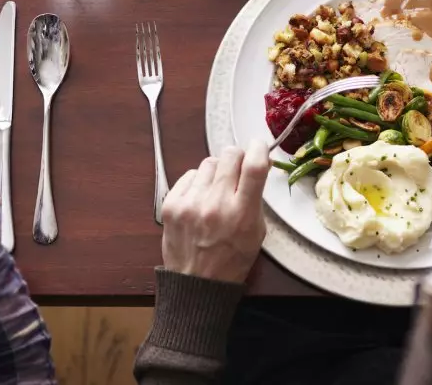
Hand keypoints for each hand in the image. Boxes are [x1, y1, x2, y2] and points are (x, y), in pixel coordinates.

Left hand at [161, 141, 270, 282]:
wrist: (195, 285)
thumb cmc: (230, 261)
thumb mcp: (256, 234)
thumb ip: (256, 200)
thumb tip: (255, 167)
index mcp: (242, 214)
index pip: (254, 166)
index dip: (259, 149)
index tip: (259, 146)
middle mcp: (216, 204)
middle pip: (230, 155)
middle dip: (238, 157)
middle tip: (238, 169)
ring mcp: (191, 203)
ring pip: (209, 162)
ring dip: (217, 171)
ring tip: (217, 191)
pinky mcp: (172, 204)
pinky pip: (189, 175)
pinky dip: (197, 182)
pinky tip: (200, 199)